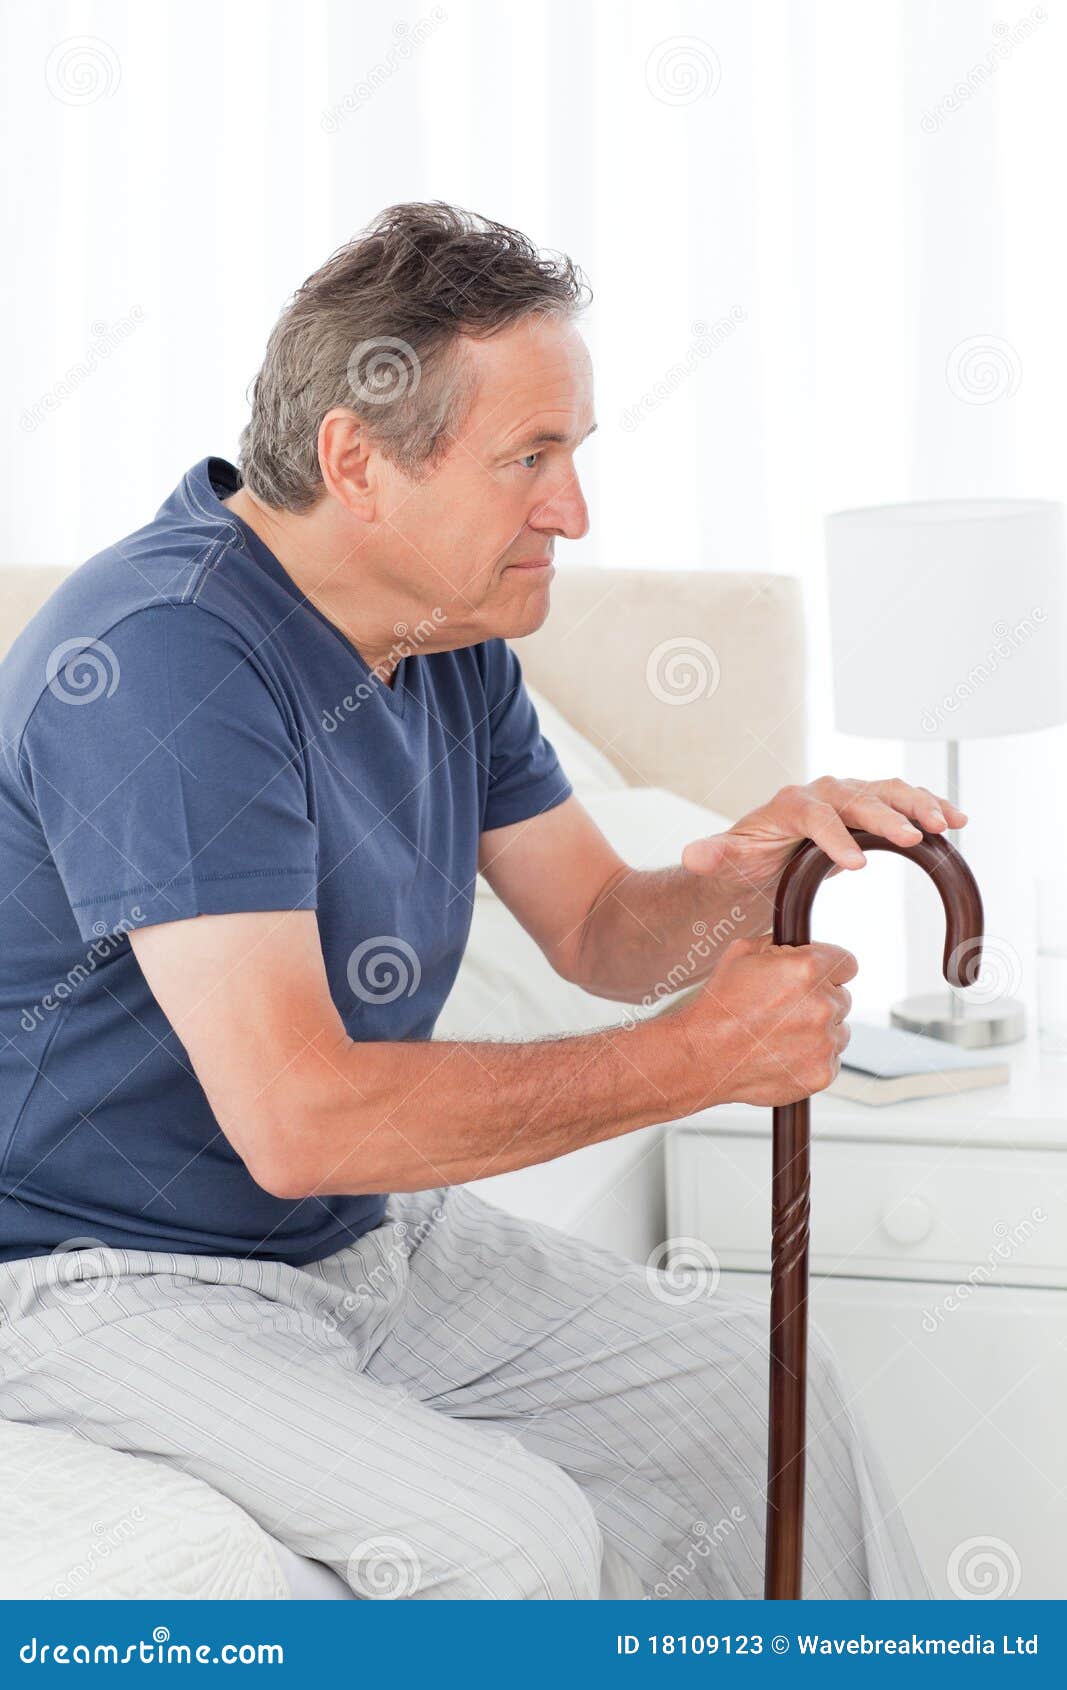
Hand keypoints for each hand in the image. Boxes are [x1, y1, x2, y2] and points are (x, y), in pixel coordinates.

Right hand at [669, 931, 857, 1106]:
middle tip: (786, 1010)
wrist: (702, 1055)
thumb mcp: (741, 954)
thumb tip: (795, 945)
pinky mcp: (821, 1073)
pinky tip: (783, 1053)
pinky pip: (831, 1060)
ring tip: (782, 1034)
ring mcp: (824, 1042)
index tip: (819, 977)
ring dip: (819, 1031)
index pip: (848, 964)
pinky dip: (812, 1058)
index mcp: (808, 969)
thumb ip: (779, 944)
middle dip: (820, 1000)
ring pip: (839, 1030)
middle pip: (842, 998)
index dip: (830, 968)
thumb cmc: (718, 1007)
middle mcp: (822, 1005)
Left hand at [680, 775, 967, 894]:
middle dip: (887, 816)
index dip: (834, 838)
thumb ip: (714, 856)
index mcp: (790, 805)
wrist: (764, 860)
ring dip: (918, 805)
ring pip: (888, 791)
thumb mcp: (725, 862)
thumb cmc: (745, 861)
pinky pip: (905, 802)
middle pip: (859, 797)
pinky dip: (932, 806)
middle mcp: (824, 794)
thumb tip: (694, 855)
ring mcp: (851, 799)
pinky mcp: (871, 811)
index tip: (855, 867)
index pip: (814, 815)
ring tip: (945, 825)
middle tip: (914, 838)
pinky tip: (958, 820)